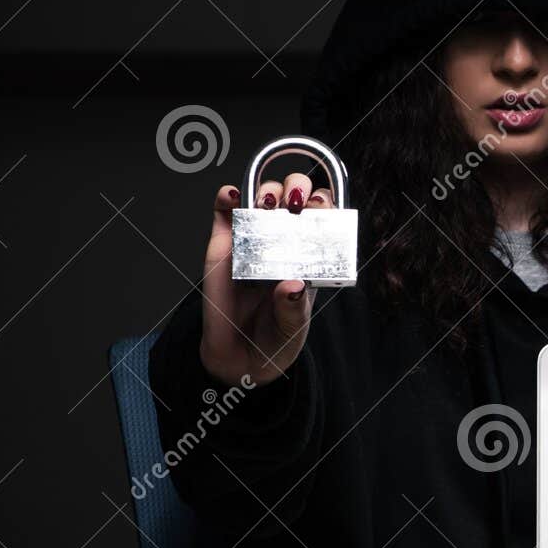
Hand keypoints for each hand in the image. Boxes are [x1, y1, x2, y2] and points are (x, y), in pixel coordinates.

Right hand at [198, 174, 335, 386]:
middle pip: (293, 197)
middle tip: (296, 204)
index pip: (320, 218)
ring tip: (268, 204)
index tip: (322, 207)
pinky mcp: (223, 246)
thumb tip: (291, 285)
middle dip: (298, 187)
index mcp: (308, 257)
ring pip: (261, 198)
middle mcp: (282, 243)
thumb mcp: (293, 325)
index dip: (323, 204)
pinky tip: (232, 195)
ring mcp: (252, 241)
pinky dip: (227, 197)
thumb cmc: (276, 339)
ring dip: (268, 190)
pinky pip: (223, 214)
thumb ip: (293, 306)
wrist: (241, 360)